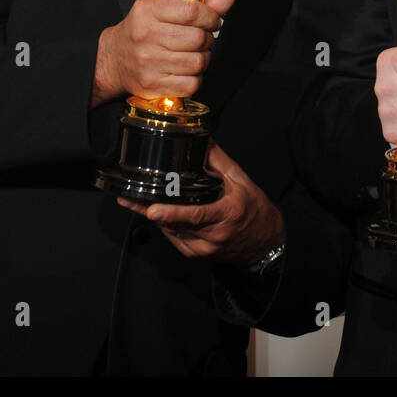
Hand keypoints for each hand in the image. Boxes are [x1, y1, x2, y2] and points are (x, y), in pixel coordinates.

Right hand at [90, 0, 235, 106]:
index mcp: (149, 9)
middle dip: (207, 39)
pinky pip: (191, 84)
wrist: (114, 58)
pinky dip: (194, 78)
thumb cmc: (144, 30)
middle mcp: (146, 34)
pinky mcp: (152, 84)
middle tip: (199, 39)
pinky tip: (184, 70)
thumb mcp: (165, 8)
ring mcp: (148, 61)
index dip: (211, 17)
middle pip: (199, 38)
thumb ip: (200, 3)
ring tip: (192, 54)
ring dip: (202, 59)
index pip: (194, 11)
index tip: (211, 21)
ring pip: (198, 62)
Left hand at [118, 140, 284, 265]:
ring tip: (143, 203)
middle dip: (151, 210)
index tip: (152, 210)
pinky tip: (166, 216)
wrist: (266, 242)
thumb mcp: (242, 182)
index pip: (195, 214)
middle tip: (131, 199)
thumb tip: (204, 140)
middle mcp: (214, 235)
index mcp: (226, 214)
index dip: (171, 213)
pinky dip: (167, 226)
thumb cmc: (256, 211)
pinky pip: (174, 239)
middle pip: (175, 223)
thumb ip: (219, 161)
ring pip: (171, 232)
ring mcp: (204, 249)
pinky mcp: (197, 255)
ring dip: (158, 217)